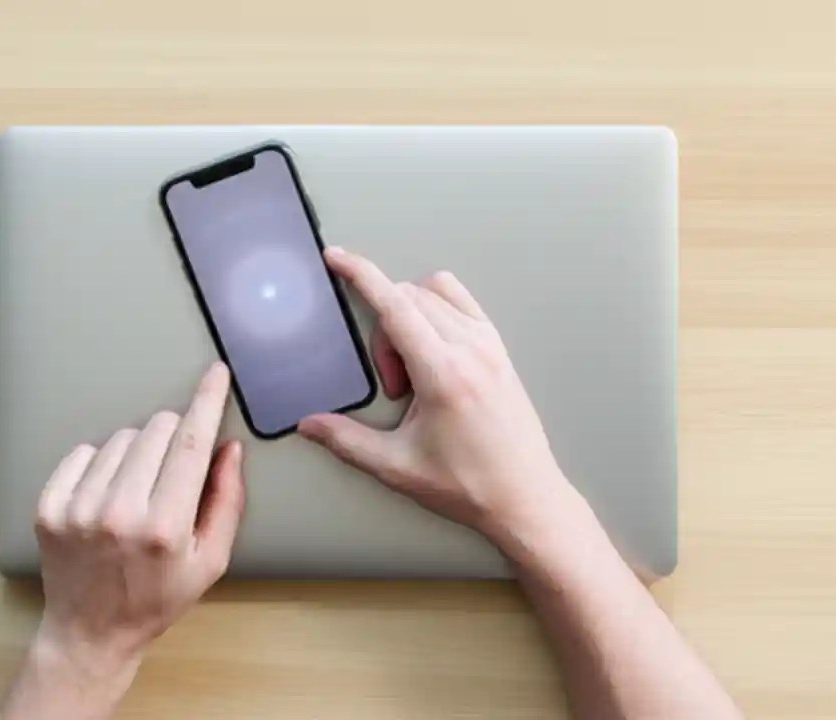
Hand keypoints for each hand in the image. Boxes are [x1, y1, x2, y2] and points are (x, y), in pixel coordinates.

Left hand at [2, 363, 244, 719]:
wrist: (91, 632)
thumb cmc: (157, 599)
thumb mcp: (210, 561)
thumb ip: (226, 501)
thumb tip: (229, 448)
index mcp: (165, 527)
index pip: (191, 444)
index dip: (207, 401)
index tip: (215, 374)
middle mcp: (119, 513)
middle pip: (156, 430)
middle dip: (173, 438)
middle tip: (172, 472)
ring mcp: (78, 510)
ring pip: (120, 438)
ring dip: (136, 454)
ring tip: (136, 494)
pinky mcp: (49, 508)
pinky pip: (82, 453)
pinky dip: (98, 465)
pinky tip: (105, 496)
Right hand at [299, 247, 581, 550]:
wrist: (526, 498)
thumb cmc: (469, 485)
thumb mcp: (397, 466)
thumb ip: (346, 440)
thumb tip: (309, 424)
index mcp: (443, 373)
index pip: (394, 304)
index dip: (360, 275)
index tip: (337, 258)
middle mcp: (471, 349)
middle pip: (409, 299)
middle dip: (384, 331)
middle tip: (391, 386)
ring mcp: (490, 345)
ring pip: (436, 294)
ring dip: (411, 318)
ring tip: (413, 374)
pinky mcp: (500, 351)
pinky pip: (463, 304)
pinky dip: (437, 314)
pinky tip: (432, 356)